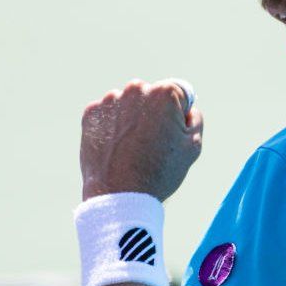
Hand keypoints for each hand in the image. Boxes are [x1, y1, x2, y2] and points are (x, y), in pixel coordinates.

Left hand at [80, 79, 202, 201]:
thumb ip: (195, 118)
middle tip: (152, 142)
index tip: (171, 133)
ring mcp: (110, 100)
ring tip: (132, 148)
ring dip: (131, 118)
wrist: (119, 196)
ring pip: (128, 104)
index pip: (179, 92)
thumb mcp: (192, 146)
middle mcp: (136, 89)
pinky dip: (112, 126)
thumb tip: (188, 109)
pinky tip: (116, 147)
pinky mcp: (91, 113)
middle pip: (151, 94)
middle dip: (153, 112)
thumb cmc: (159, 172)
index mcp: (164, 93)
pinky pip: (108, 114)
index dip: (179, 114)